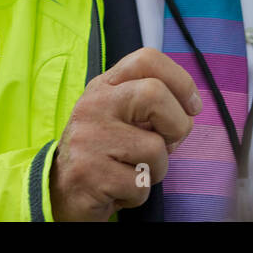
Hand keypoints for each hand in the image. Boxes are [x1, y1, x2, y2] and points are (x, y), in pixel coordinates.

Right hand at [48, 47, 201, 220]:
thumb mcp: (123, 117)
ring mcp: (88, 138)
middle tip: (170, 144)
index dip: (180, 79)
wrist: (60, 191)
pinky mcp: (89, 174)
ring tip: (133, 171)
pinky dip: (139, 193)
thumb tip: (189, 110)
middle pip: (154, 94)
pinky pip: (140, 184)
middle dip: (177, 125)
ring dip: (157, 169)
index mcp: (105, 86)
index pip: (147, 59)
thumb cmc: (106, 152)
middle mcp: (94, 105)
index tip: (192, 106)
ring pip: (154, 148)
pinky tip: (119, 189)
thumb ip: (152, 106)